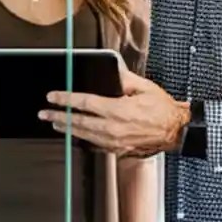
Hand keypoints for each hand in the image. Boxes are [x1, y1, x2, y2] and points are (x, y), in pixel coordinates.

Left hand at [37, 68, 189, 156]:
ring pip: (84, 136)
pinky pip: (95, 145)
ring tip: (55, 124)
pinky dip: (83, 139)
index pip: (84, 103)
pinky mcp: (119, 150)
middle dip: (59, 117)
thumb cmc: (163, 109)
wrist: (176, 131)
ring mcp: (115, 142)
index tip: (53, 96)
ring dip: (68, 129)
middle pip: (78, 123)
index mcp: (118, 110)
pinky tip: (75, 135)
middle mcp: (114, 128)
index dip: (66, 99)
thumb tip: (112, 70)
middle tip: (44, 113)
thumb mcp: (144, 87)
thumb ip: (124, 78)